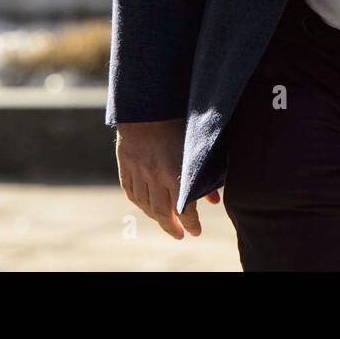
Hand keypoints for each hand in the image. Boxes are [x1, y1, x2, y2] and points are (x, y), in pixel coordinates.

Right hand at [115, 118, 218, 239]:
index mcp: (175, 171)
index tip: (196, 232)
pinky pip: (131, 192)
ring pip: (145, 205)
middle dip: (172, 227)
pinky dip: (139, 202)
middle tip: (179, 235)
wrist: (149, 102)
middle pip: (162, 212)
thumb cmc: (180, 121)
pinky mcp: (125, 165)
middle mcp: (154, 175)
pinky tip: (147, 207)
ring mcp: (138, 171)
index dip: (191, 224)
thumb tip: (214, 201)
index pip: (184, 210)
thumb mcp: (198, 147)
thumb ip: (206, 175)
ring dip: (156, 217)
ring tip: (166, 222)